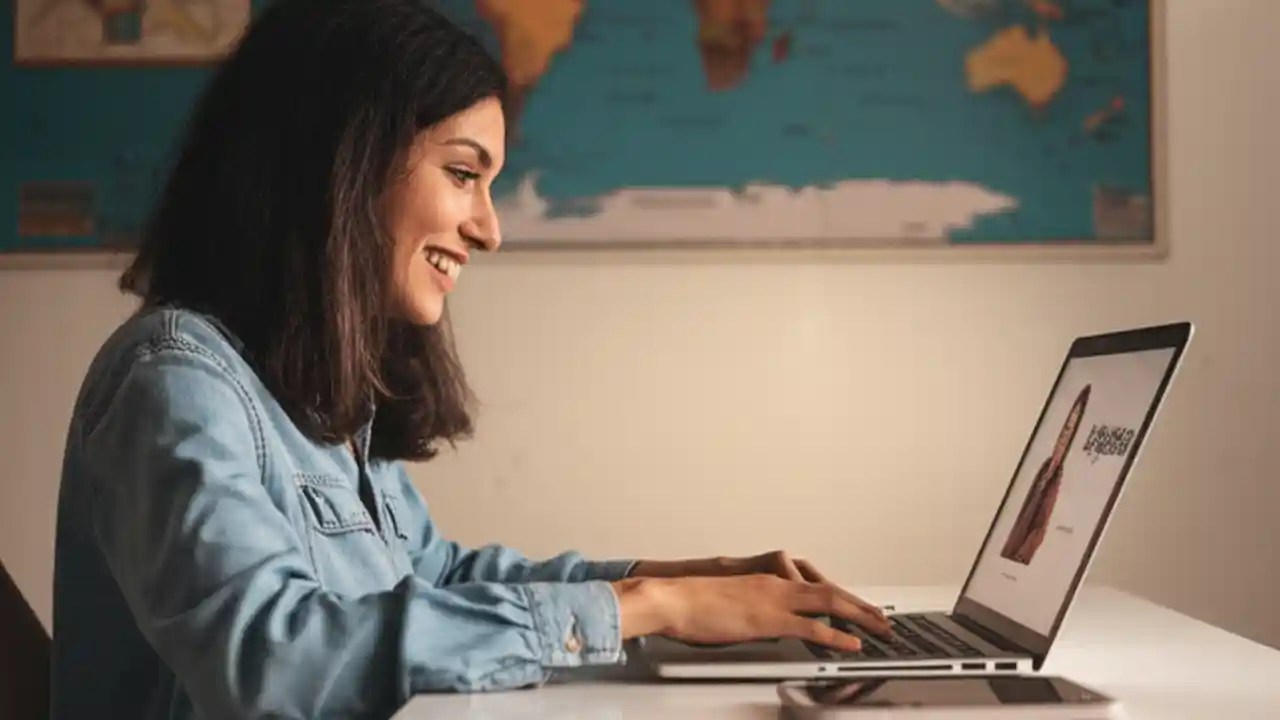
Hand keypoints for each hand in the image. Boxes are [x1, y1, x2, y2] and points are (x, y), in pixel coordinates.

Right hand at [630, 550, 889, 635]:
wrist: (673, 598)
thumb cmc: (692, 603)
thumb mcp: (730, 603)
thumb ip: (752, 609)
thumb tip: (763, 624)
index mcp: (768, 581)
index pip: (815, 587)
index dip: (842, 598)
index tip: (860, 608)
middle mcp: (777, 585)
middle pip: (830, 592)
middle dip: (860, 606)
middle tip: (883, 619)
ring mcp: (774, 600)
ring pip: (829, 603)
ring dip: (859, 615)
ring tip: (880, 628)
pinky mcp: (768, 618)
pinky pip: (811, 626)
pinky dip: (837, 635)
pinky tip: (853, 643)